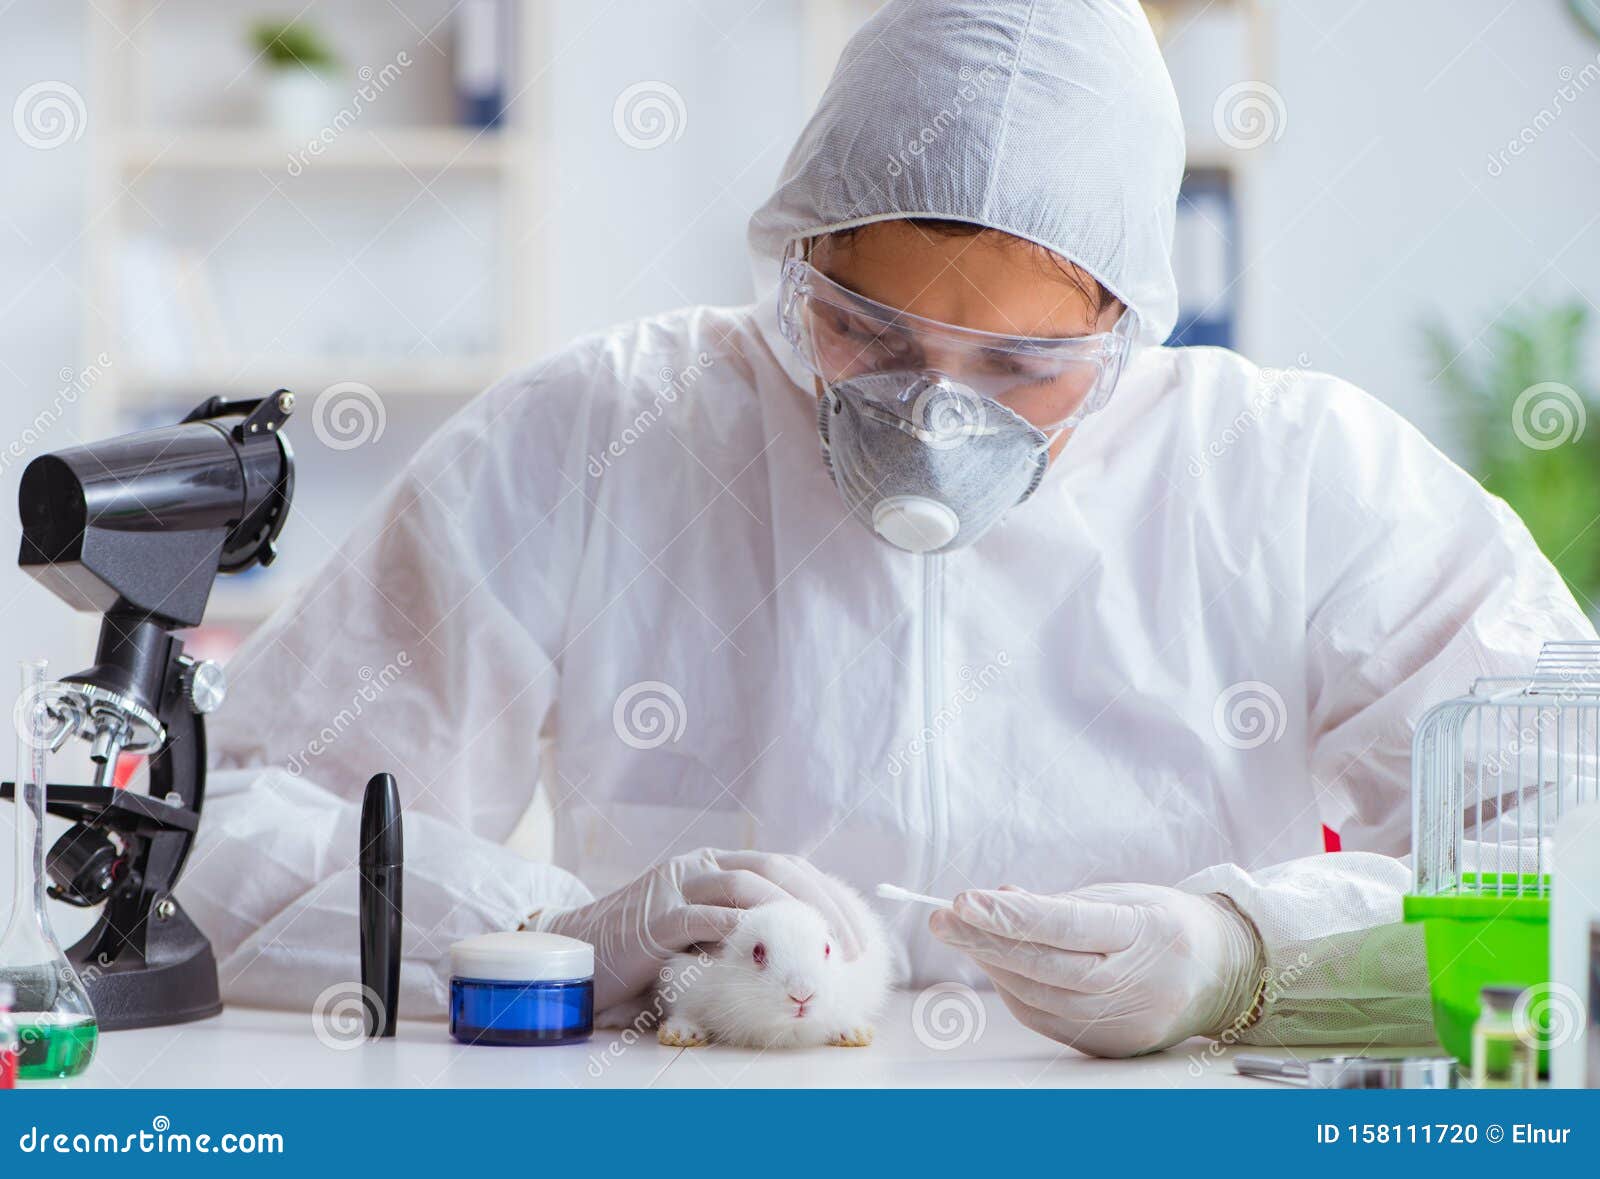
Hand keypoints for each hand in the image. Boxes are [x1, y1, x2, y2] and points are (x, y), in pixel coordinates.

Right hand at [537, 849, 867, 1009]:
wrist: (576, 954)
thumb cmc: (644, 953)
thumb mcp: (701, 936)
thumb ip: (739, 932)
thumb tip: (806, 957)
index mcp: (714, 865)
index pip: (785, 866)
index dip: (828, 894)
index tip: (860, 931)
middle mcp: (699, 866)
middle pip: (775, 868)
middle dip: (823, 905)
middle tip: (853, 946)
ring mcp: (675, 887)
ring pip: (745, 885)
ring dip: (792, 917)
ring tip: (822, 950)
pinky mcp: (655, 919)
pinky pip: (704, 918)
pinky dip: (741, 930)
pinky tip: (770, 950)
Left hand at [929, 882, 1261, 1057]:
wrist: (1224, 971)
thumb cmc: (1164, 921)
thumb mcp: (1122, 896)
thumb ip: (1058, 903)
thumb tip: (995, 903)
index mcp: (1146, 930)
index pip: (1066, 925)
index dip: (1011, 916)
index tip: (963, 901)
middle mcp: (1139, 983)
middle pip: (1046, 967)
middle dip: (986, 941)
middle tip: (943, 919)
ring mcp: (1128, 1022)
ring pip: (1040, 998)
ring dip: (995, 966)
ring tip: (965, 934)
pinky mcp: (1114, 1046)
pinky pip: (1048, 1020)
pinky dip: (1017, 992)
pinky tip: (999, 967)